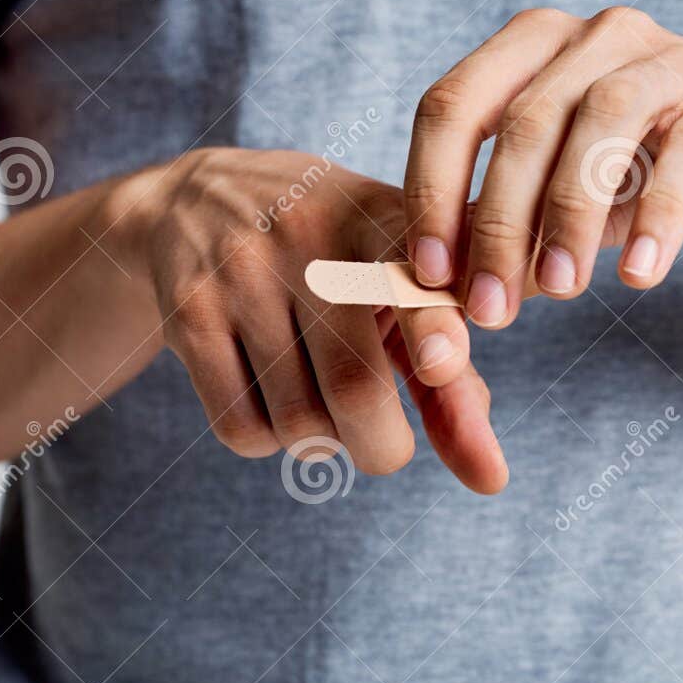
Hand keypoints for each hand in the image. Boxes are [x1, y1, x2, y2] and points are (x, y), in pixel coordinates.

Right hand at [123, 147, 506, 492]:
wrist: (194, 202)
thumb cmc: (332, 261)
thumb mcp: (396, 288)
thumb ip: (453, 380)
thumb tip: (491, 481)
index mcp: (379, 219)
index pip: (409, 273)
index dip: (431, 323)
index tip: (444, 365)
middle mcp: (310, 235)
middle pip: (355, 387)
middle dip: (381, 447)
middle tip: (383, 443)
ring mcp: (242, 272)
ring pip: (298, 421)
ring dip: (320, 441)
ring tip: (317, 395)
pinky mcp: (190, 311)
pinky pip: (240, 426)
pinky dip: (266, 439)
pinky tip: (266, 395)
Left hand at [402, 6, 682, 326]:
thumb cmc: (639, 177)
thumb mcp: (556, 201)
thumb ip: (498, 231)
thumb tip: (432, 295)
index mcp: (532, 46)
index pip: (454, 106)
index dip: (431, 189)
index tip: (429, 274)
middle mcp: (595, 35)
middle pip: (523, 122)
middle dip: (499, 224)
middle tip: (490, 308)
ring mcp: (667, 57)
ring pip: (600, 124)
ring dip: (570, 217)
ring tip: (563, 293)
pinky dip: (658, 218)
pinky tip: (639, 276)